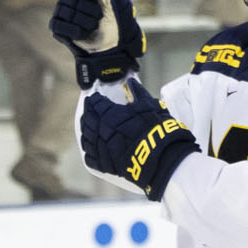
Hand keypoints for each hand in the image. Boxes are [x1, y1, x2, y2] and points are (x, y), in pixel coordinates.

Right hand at [50, 0, 143, 83]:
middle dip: (88, 9)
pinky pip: (59, 25)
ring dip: (84, 21)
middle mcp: (70, 0)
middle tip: (99, 17)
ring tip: (94, 27)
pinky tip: (84, 34)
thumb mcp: (121, 7)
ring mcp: (62, 13)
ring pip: (66, 11)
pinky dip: (73, 30)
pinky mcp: (57, 28)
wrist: (112, 49)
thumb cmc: (117, 27)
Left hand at [80, 77, 195, 200]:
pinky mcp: (105, 165)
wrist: (160, 158)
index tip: (95, 98)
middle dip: (88, 114)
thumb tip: (130, 82)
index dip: (94, 100)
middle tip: (90, 111)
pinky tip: (92, 148)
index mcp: (110, 114)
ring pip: (86, 139)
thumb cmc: (156, 130)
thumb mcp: (149, 106)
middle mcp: (102, 131)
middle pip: (88, 120)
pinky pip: (90, 157)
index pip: (96, 104)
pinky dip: (90, 151)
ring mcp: (101, 149)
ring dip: (86, 132)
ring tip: (89, 128)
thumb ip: (137, 93)